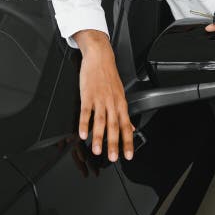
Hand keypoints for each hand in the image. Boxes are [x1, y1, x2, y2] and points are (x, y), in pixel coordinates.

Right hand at [73, 30, 135, 162]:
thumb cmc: (108, 75)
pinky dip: (84, 123)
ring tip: (97, 150)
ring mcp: (100, 99)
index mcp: (120, 103)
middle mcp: (112, 102)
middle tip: (112, 158)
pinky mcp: (88, 95)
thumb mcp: (120, 94)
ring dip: (98, 137)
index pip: (126, 126)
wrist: (100, 57)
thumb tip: (131, 128)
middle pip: (114, 126)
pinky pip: (86, 111)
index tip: (128, 155)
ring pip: (100, 121)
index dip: (128, 142)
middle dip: (113, 144)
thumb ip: (123, 113)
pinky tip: (83, 133)